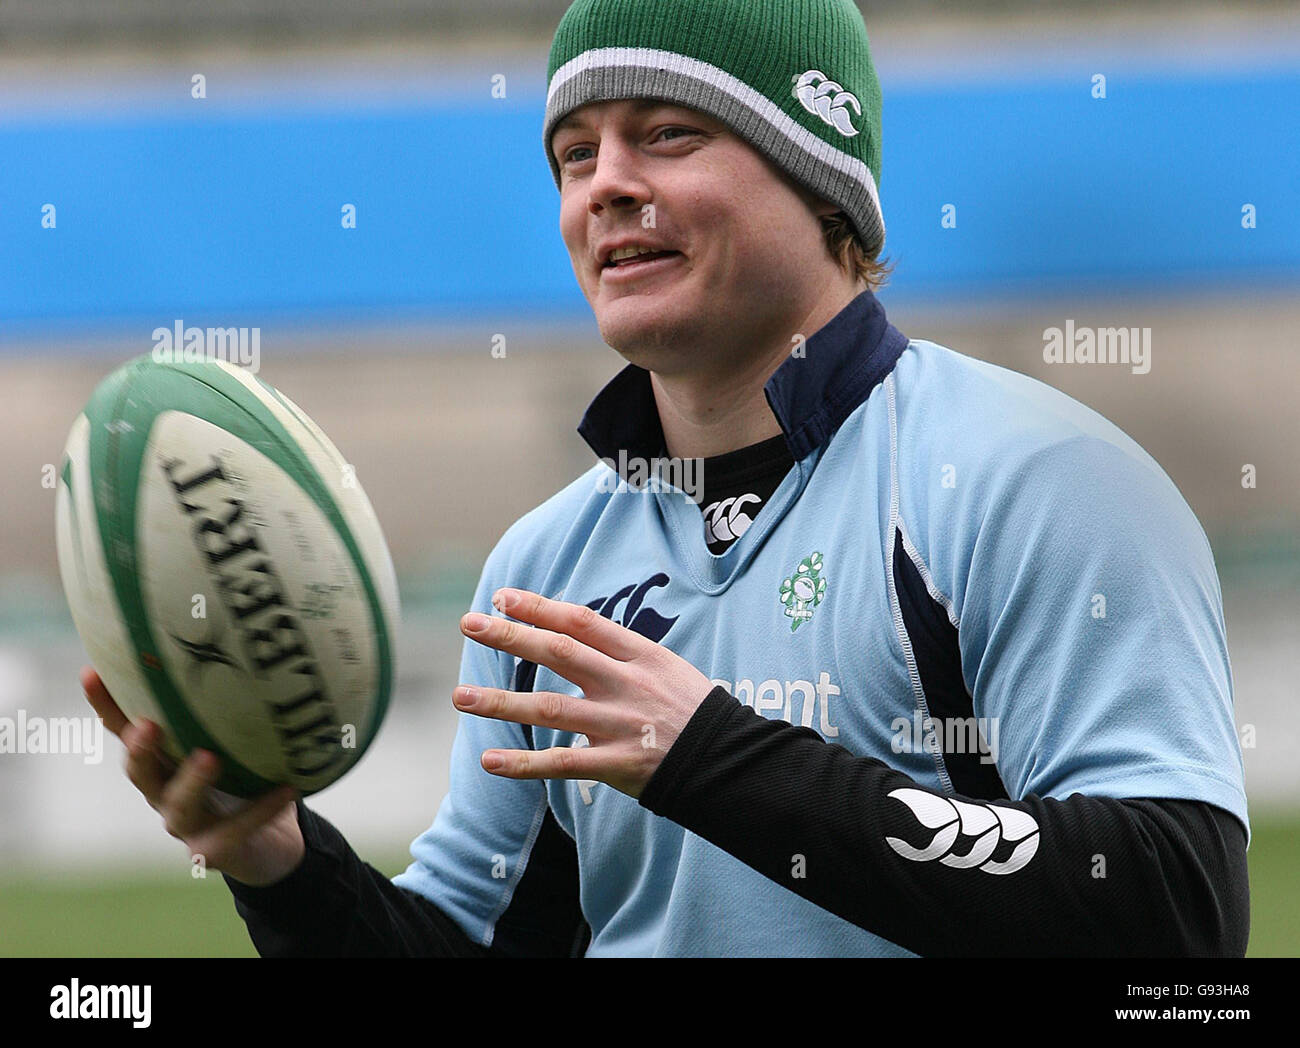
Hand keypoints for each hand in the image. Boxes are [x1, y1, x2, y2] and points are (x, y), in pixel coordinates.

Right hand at [80, 667, 304, 886]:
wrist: (273, 843)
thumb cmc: (251, 778)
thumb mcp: (241, 739)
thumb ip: (238, 705)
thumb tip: (256, 643)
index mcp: (163, 760)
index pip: (126, 730)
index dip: (107, 706)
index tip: (91, 672)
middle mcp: (164, 792)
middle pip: (141, 772)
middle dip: (140, 750)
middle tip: (147, 727)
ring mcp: (186, 825)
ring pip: (180, 806)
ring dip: (192, 781)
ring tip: (209, 758)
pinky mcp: (215, 850)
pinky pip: (237, 829)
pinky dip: (262, 808)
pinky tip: (287, 788)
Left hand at [454, 588, 713, 797]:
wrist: (728, 759)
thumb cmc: (691, 709)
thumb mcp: (665, 666)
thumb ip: (619, 651)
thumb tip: (568, 631)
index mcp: (640, 654)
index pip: (581, 621)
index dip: (539, 607)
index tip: (502, 598)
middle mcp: (626, 684)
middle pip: (559, 653)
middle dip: (510, 636)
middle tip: (469, 624)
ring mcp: (620, 724)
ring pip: (550, 708)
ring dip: (501, 702)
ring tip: (461, 697)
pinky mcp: (616, 763)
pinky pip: (562, 763)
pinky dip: (524, 763)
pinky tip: (489, 761)